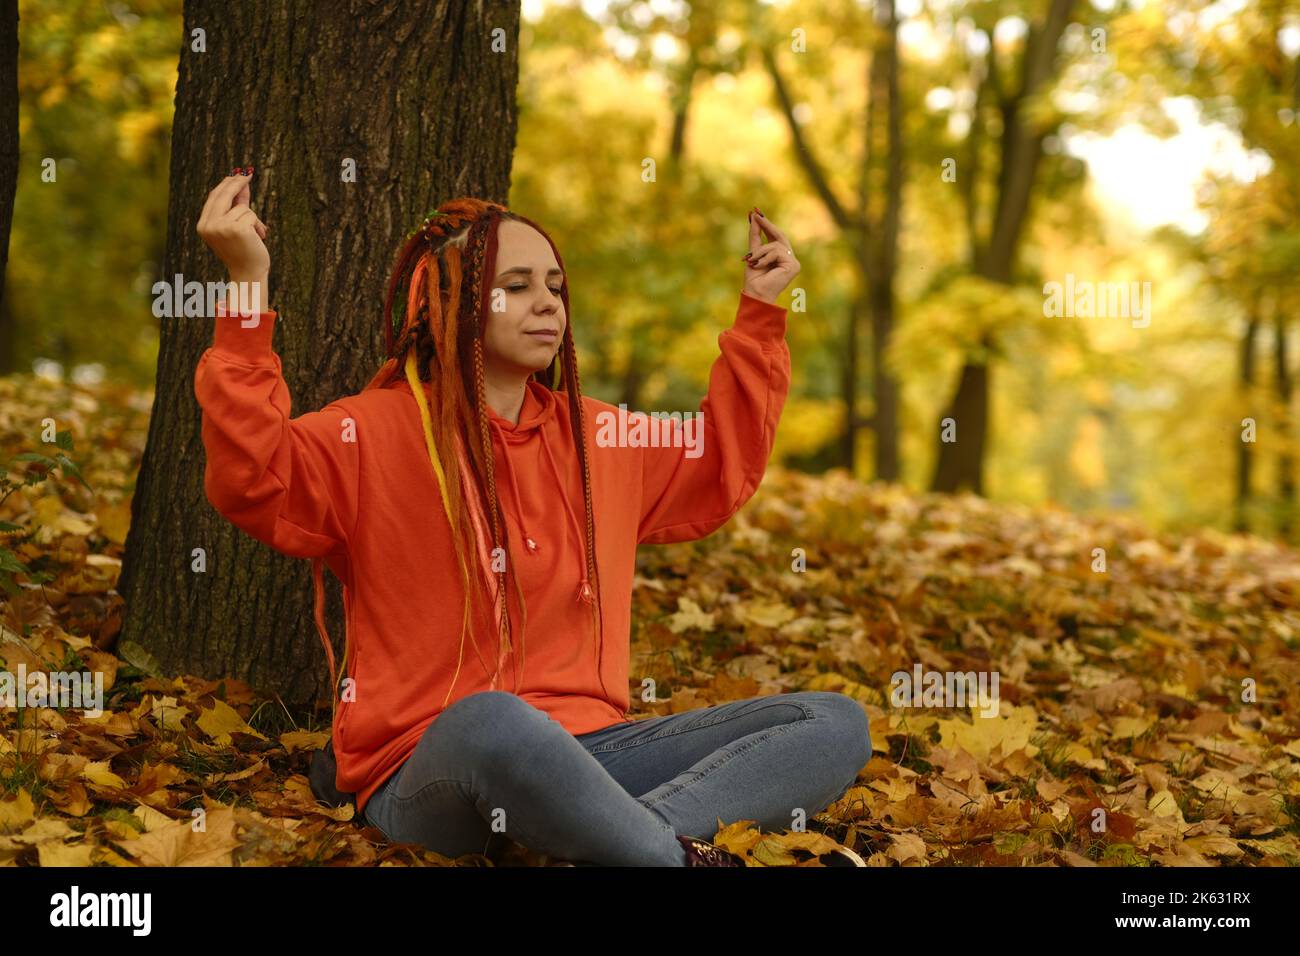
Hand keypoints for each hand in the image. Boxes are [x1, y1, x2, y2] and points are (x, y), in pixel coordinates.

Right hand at [197, 172, 269, 311]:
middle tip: (249, 174)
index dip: (226, 185)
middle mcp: (208, 225)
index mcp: (203, 225)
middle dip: (237, 183)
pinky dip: (258, 224)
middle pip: (223, 195)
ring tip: (254, 234)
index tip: (237, 176)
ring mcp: (221, 226)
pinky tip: (257, 237)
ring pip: (242, 207)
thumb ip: (237, 206)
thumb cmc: (243, 251)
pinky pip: (251, 214)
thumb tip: (241, 184)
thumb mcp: (235, 226)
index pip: (214, 198)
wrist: (249, 273)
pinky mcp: (236, 228)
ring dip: (253, 218)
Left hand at [741, 207, 798, 304]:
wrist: (755, 293)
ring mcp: (793, 262)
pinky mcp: (794, 265)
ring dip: (760, 251)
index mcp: (780, 255)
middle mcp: (789, 257)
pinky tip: (759, 266)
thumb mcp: (753, 252)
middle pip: (779, 236)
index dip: (766, 224)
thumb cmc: (754, 278)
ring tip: (752, 261)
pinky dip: (765, 258)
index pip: (775, 236)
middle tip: (755, 215)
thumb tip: (752, 216)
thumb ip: (755, 235)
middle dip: (766, 225)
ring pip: (775, 244)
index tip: (755, 210)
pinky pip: (777, 252)